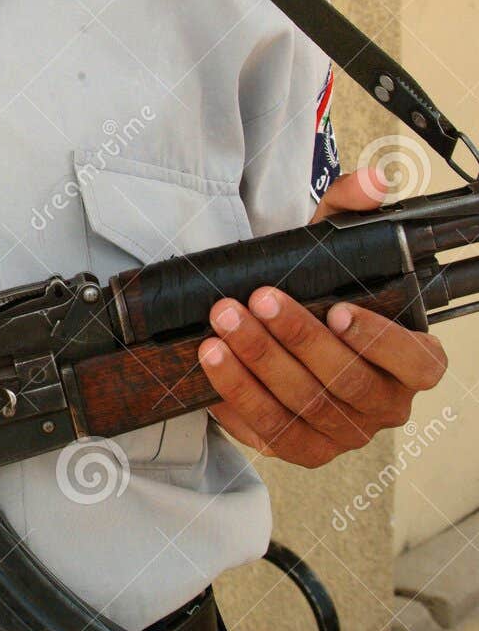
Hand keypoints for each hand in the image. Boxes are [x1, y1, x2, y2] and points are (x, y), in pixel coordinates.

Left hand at [197, 166, 448, 465]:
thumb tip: (372, 181)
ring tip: (221, 326)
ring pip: (304, 408)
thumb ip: (353, 207)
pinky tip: (214, 364)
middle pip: (347, 382)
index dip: (380, 340)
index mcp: (413, 360)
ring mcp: (346, 434)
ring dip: (258, 365)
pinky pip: (271, 433)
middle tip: (256, 300)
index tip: (339, 309)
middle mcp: (386, 404)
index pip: (416, 362)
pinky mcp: (304, 450)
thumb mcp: (334, 243)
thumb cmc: (319, 289)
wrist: (278, 325)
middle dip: (297, 338)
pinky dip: (238, 397)